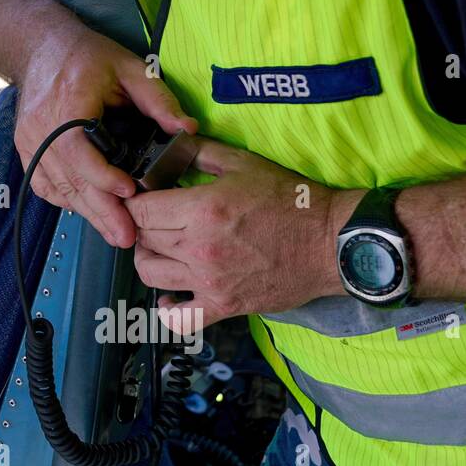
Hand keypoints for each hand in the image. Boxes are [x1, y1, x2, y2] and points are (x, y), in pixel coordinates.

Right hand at [16, 27, 197, 246]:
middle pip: (69, 178)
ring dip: (87, 212)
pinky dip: (67, 200)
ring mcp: (29, 140)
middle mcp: (41, 126)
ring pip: (58, 187)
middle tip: (127, 236)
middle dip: (101, 210)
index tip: (128, 192)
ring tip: (115, 233)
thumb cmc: (87, 56)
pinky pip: (44, 185)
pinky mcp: (26, 148)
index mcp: (67, 103)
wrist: (42, 47)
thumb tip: (186, 128)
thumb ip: (158, 98)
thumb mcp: (129, 67)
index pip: (78, 150)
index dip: (102, 176)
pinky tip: (88, 210)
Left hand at [124, 137, 353, 326]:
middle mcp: (200, 247)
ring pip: (150, 274)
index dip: (133, 203)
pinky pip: (180, 318)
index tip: (139, 200)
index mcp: (202, 209)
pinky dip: (168, 309)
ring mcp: (210, 280)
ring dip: (148, 260)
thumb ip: (200, 153)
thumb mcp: (243, 163)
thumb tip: (170, 147)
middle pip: (143, 239)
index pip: (140, 211)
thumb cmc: (293, 201)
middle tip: (152, 221)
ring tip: (160, 250)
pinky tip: (170, 294)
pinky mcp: (224, 305)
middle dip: (141, 227)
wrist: (332, 242)